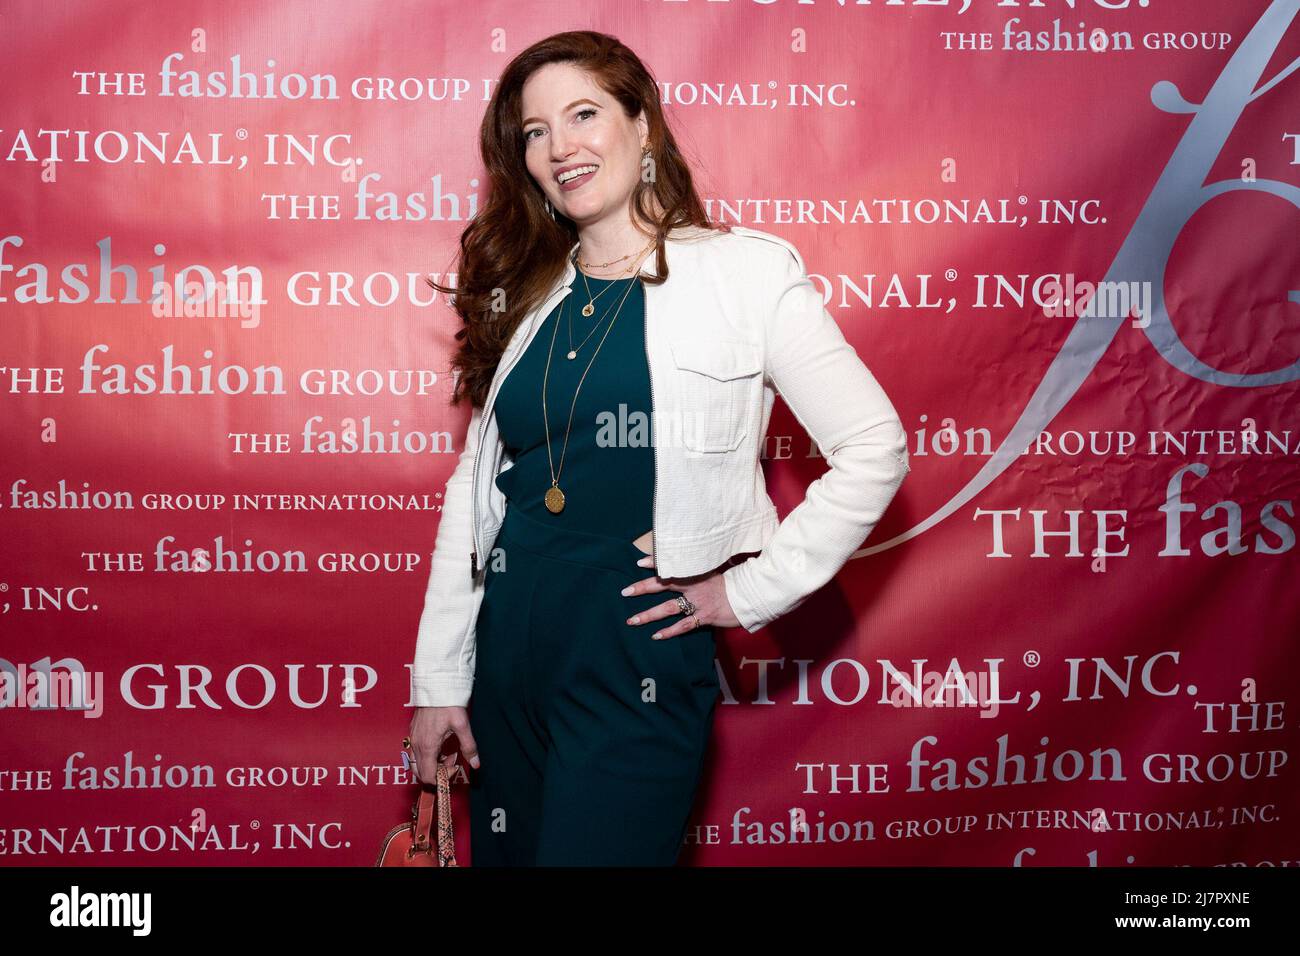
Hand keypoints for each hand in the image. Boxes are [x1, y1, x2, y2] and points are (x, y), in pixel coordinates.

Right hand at [407, 706, 479, 782]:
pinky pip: (416, 753)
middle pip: (420, 773)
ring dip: (432, 764)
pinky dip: (428, 755)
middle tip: (452, 761)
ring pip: (417, 763)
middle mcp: (417, 745)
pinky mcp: (413, 732)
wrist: (435, 686)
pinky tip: (441, 745)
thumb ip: (469, 746)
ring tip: (448, 753)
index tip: (455, 767)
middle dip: (437, 773)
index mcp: (427, 746)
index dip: (442, 778)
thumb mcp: (462, 726)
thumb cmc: (448, 704)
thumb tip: (476, 763)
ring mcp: (413, 738)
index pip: (428, 776)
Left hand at [619, 552, 740, 638]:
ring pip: (668, 608)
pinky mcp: (705, 617)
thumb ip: (702, 568)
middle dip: (642, 588)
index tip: (638, 561)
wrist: (752, 594)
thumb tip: (690, 563)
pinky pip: (683, 625)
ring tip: (632, 621)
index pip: (672, 565)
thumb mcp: (718, 570)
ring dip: (649, 615)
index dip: (655, 562)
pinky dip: (669, 631)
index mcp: (696, 572)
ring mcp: (698, 602)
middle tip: (624, 592)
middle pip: (663, 585)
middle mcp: (694, 586)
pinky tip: (655, 635)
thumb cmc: (735, 582)